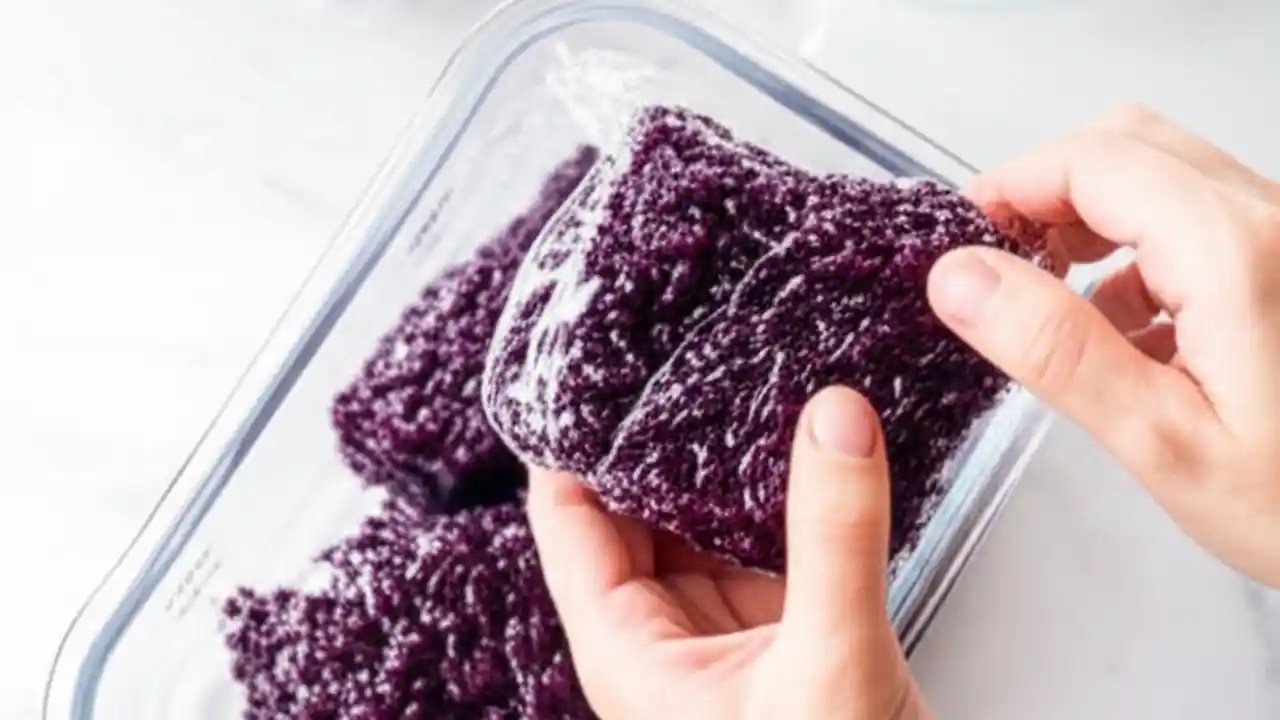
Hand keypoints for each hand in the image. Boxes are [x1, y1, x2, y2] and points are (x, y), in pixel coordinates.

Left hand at [526, 386, 929, 719]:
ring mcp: (724, 635)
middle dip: (653, 435)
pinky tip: (805, 449)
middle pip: (633, 507)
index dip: (567, 437)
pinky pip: (765, 544)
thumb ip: (832, 537)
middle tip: (677, 344)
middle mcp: (663, 638)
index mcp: (627, 648)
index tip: (590, 360)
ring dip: (717, 463)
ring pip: (701, 522)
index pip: (567, 518)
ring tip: (738, 374)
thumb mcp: (827, 663)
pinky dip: (779, 497)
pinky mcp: (784, 634)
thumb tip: (834, 422)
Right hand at [927, 105, 1279, 584]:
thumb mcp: (1164, 442)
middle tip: (996, 262)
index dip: (1009, 187)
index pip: (1091, 160)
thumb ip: (1055, 350)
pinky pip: (1198, 219)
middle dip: (1046, 192)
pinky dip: (1137, 250)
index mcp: (1235, 253)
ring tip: (1049, 297)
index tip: (961, 242)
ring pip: (1162, 176)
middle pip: (1127, 147)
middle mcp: (1271, 222)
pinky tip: (1122, 328)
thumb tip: (962, 280)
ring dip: (1089, 219)